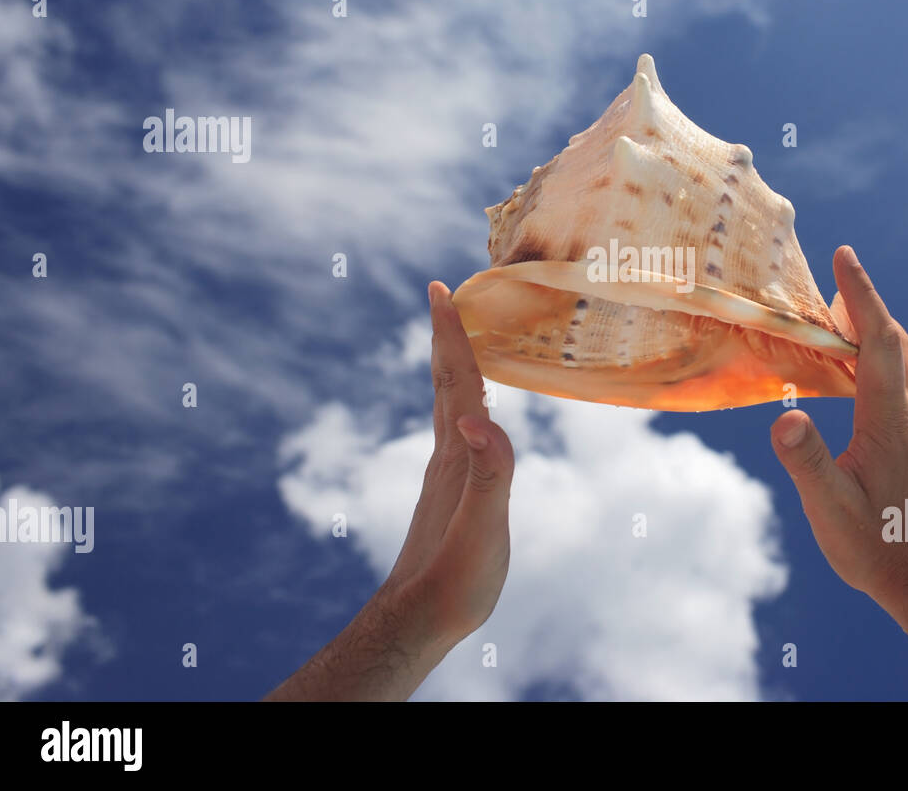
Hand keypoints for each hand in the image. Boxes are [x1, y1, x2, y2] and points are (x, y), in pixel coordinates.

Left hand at [265, 281, 513, 700]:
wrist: (418, 619)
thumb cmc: (455, 579)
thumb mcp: (483, 528)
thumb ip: (488, 472)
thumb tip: (478, 417)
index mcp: (458, 453)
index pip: (458, 380)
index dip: (452, 333)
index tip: (440, 287)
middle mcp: (448, 454)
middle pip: (446, 381)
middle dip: (445, 334)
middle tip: (442, 293)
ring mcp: (446, 471)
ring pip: (446, 402)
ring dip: (450, 363)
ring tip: (454, 336)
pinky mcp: (449, 491)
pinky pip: (455, 427)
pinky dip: (459, 400)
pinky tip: (465, 410)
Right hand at [772, 247, 907, 699]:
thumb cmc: (875, 546)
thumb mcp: (829, 508)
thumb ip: (807, 462)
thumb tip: (783, 418)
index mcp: (888, 420)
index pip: (875, 341)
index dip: (860, 294)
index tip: (844, 254)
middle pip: (893, 340)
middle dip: (866, 302)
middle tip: (836, 274)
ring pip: (901, 358)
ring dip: (874, 327)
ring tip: (840, 313)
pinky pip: (898, 379)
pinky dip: (877, 354)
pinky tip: (855, 370)